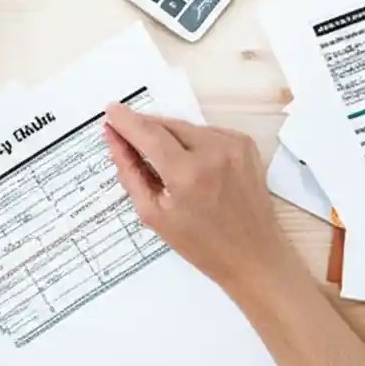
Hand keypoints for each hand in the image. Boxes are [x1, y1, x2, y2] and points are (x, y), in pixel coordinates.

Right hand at [104, 103, 296, 292]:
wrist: (253, 255)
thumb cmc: (200, 243)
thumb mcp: (154, 214)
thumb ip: (130, 173)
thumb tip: (114, 140)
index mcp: (187, 173)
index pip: (148, 134)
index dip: (126, 121)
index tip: (111, 110)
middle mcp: (213, 151)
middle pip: (167, 124)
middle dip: (146, 128)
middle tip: (129, 137)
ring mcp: (233, 145)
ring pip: (187, 127)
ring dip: (170, 137)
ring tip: (167, 164)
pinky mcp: (246, 144)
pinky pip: (208, 132)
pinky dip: (195, 142)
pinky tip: (194, 165)